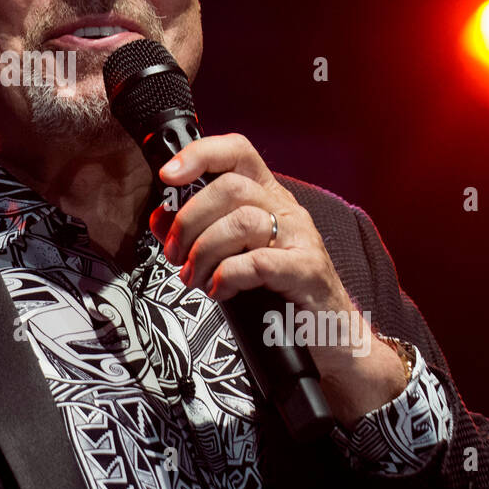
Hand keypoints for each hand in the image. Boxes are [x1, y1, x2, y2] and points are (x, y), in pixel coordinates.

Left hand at [148, 133, 408, 425]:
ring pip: (243, 222)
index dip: (200, 154)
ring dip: (205, 251)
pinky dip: (229, 276)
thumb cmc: (277, 294)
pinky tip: (220, 290)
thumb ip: (196, 232)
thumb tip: (159, 217)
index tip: (167, 175)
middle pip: (230, 187)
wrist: (329, 337)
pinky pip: (259, 262)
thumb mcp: (232, 255)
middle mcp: (287, 210)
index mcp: (267, 197)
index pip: (237, 151)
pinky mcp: (309, 272)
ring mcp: (301, 239)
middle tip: (176, 255)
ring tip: (195, 277)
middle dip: (190, 220)